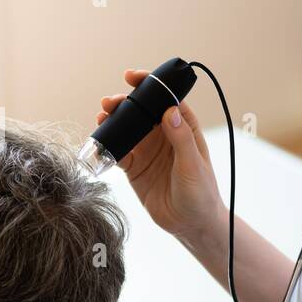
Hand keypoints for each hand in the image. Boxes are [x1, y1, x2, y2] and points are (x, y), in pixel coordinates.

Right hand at [97, 71, 223, 241]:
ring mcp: (147, 150)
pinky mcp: (134, 167)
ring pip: (126, 128)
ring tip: (101, 117)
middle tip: (110, 103)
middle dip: (125, 103)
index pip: (166, 99)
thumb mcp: (193, 165)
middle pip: (141, 111)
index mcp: (183, 128)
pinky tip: (100, 141)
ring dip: (113, 121)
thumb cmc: (201, 193)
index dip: (150, 85)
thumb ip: (181, 139)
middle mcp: (163, 135)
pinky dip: (108, 144)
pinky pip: (118, 151)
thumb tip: (169, 111)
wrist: (190, 224)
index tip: (133, 77)